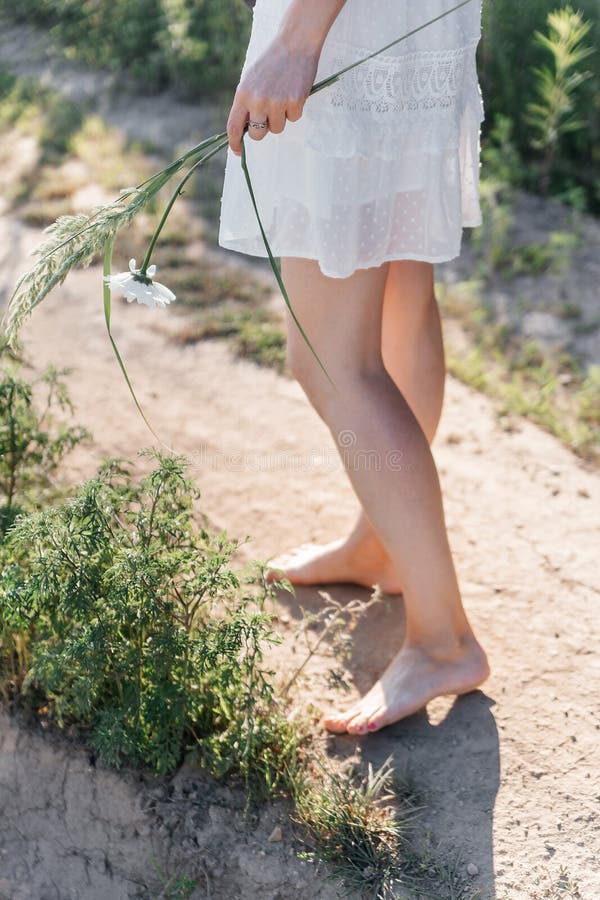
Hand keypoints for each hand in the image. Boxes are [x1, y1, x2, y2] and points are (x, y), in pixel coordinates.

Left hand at [226, 38, 319, 155]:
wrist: (295, 43)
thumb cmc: (272, 63)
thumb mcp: (251, 80)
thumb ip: (247, 104)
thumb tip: (245, 130)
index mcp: (243, 94)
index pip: (234, 127)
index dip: (234, 143)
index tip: (237, 151)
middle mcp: (257, 100)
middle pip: (257, 134)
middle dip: (263, 129)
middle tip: (269, 114)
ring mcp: (276, 102)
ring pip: (277, 128)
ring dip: (281, 118)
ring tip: (283, 96)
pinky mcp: (294, 102)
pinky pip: (294, 118)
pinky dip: (295, 109)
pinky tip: (294, 91)